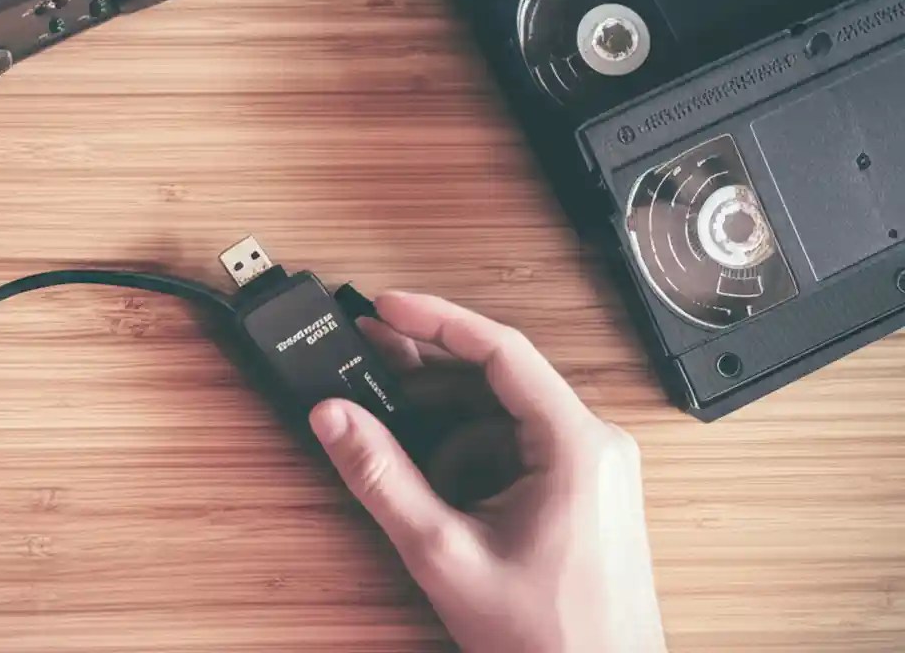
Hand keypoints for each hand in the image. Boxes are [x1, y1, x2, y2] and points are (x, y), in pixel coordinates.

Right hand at [310, 293, 665, 652]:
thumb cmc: (550, 637)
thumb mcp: (445, 552)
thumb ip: (383, 479)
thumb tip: (337, 420)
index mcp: (574, 445)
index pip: (500, 351)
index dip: (437, 319)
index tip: (387, 307)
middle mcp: (591, 444)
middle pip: (497, 379)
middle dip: (428, 372)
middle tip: (368, 358)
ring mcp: (589, 467)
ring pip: (501, 415)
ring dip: (444, 424)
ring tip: (390, 439)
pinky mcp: (578, 489)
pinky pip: (515, 447)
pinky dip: (468, 455)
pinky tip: (432, 483)